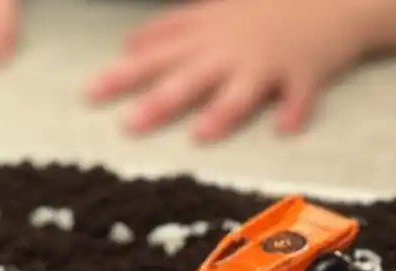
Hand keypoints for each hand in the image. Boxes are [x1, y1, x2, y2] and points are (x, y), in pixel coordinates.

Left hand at [87, 0, 395, 140]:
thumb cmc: (265, 10)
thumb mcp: (214, 10)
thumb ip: (172, 28)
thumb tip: (130, 44)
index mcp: (207, 37)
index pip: (157, 56)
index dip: (123, 74)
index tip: (90, 94)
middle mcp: (232, 51)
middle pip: (190, 78)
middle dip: (160, 101)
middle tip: (130, 125)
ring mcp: (269, 62)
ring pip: (242, 89)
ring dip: (223, 111)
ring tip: (201, 133)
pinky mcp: (306, 72)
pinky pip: (300, 94)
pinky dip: (293, 109)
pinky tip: (283, 128)